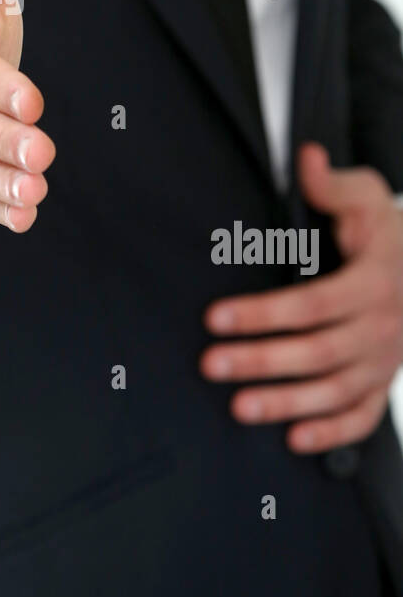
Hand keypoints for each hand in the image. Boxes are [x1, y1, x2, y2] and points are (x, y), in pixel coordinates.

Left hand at [200, 143, 402, 452]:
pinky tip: (295, 439)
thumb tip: (306, 157)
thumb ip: (332, 184)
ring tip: (239, 406)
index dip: (262, 312)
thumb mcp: (366, 196)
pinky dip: (332, 432)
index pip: (311, 303)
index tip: (215, 316)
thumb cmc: (389, 231)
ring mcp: (384, 360)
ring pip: (335, 391)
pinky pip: (363, 416)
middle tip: (212, 364)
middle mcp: (381, 327)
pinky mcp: (383, 380)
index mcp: (373, 282)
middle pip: (316, 352)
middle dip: (261, 360)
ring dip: (287, 403)